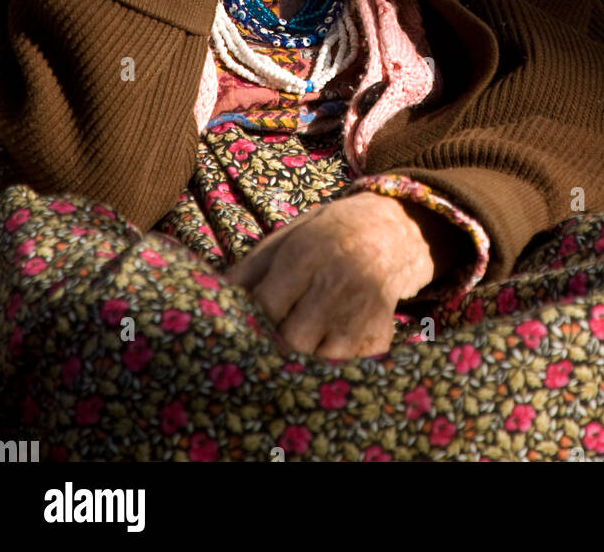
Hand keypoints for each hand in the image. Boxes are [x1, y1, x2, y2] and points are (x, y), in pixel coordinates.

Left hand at [224, 193, 457, 359]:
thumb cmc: (326, 237)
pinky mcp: (380, 336)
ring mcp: (362, 313)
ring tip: (291, 357)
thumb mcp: (287, 238)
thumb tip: (210, 298)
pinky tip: (321, 356)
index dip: (251, 323)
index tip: (241, 331)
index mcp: (306, 255)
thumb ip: (249, 270)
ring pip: (319, 362)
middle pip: (292, 341)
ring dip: (301, 364)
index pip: (266, 306)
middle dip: (274, 349)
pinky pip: (346, 370)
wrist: (392, 231)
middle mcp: (336, 284)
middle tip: (264, 350)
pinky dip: (330, 370)